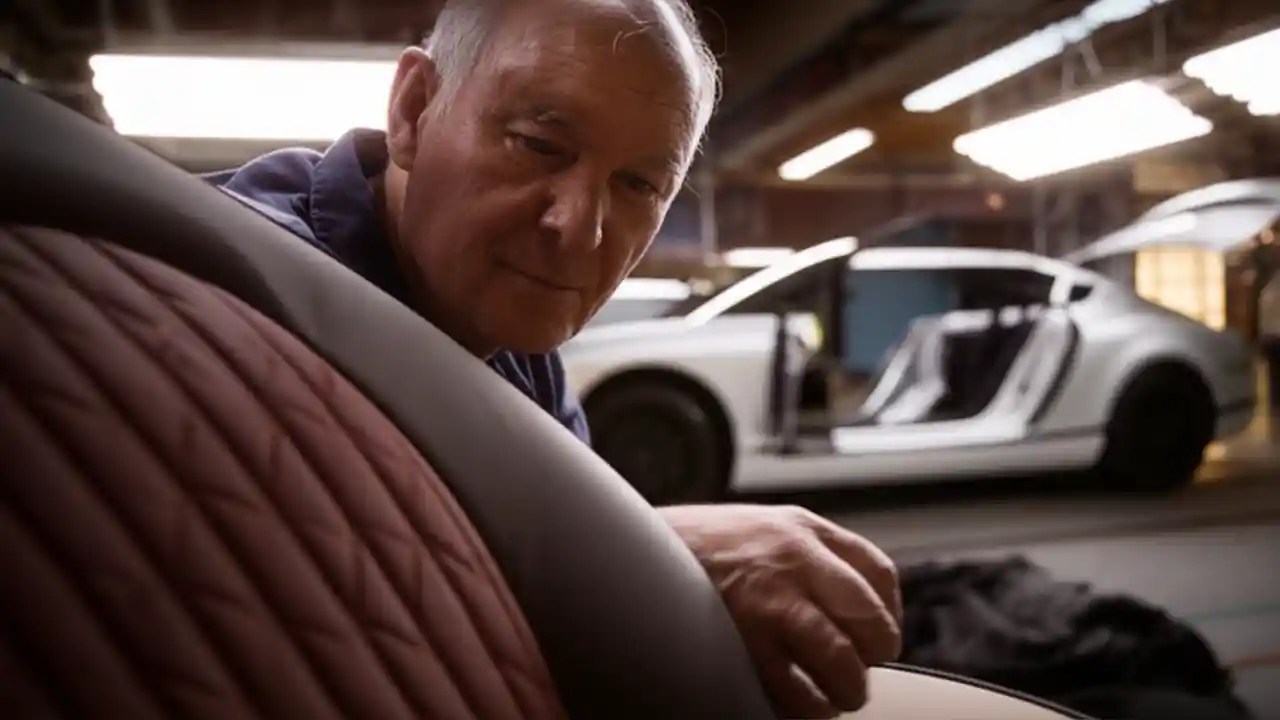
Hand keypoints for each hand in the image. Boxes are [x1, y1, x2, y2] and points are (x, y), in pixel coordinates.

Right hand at [660, 504, 902, 718]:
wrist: (634, 548)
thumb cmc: (698, 544)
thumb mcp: (763, 525)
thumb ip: (810, 553)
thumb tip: (855, 603)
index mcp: (804, 529)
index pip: (879, 574)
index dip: (888, 615)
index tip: (878, 636)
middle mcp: (796, 560)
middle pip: (871, 622)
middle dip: (873, 657)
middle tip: (857, 671)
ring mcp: (770, 601)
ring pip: (841, 663)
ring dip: (845, 692)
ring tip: (834, 699)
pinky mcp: (743, 641)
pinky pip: (793, 690)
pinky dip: (804, 708)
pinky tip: (796, 706)